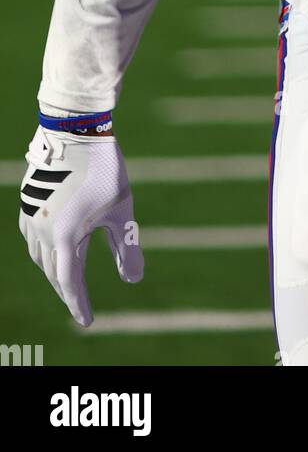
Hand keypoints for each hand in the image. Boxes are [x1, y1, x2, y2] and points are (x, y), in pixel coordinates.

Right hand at [19, 124, 143, 325]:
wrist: (75, 130)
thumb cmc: (103, 169)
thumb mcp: (122, 210)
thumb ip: (127, 247)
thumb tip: (134, 280)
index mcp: (66, 236)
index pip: (70, 283)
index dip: (78, 304)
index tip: (87, 321)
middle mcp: (43, 232)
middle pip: (53, 273)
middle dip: (67, 292)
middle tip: (80, 305)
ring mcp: (31, 218)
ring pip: (40, 257)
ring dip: (54, 272)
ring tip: (68, 279)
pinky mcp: (28, 204)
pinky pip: (32, 238)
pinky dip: (43, 251)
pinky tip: (53, 249)